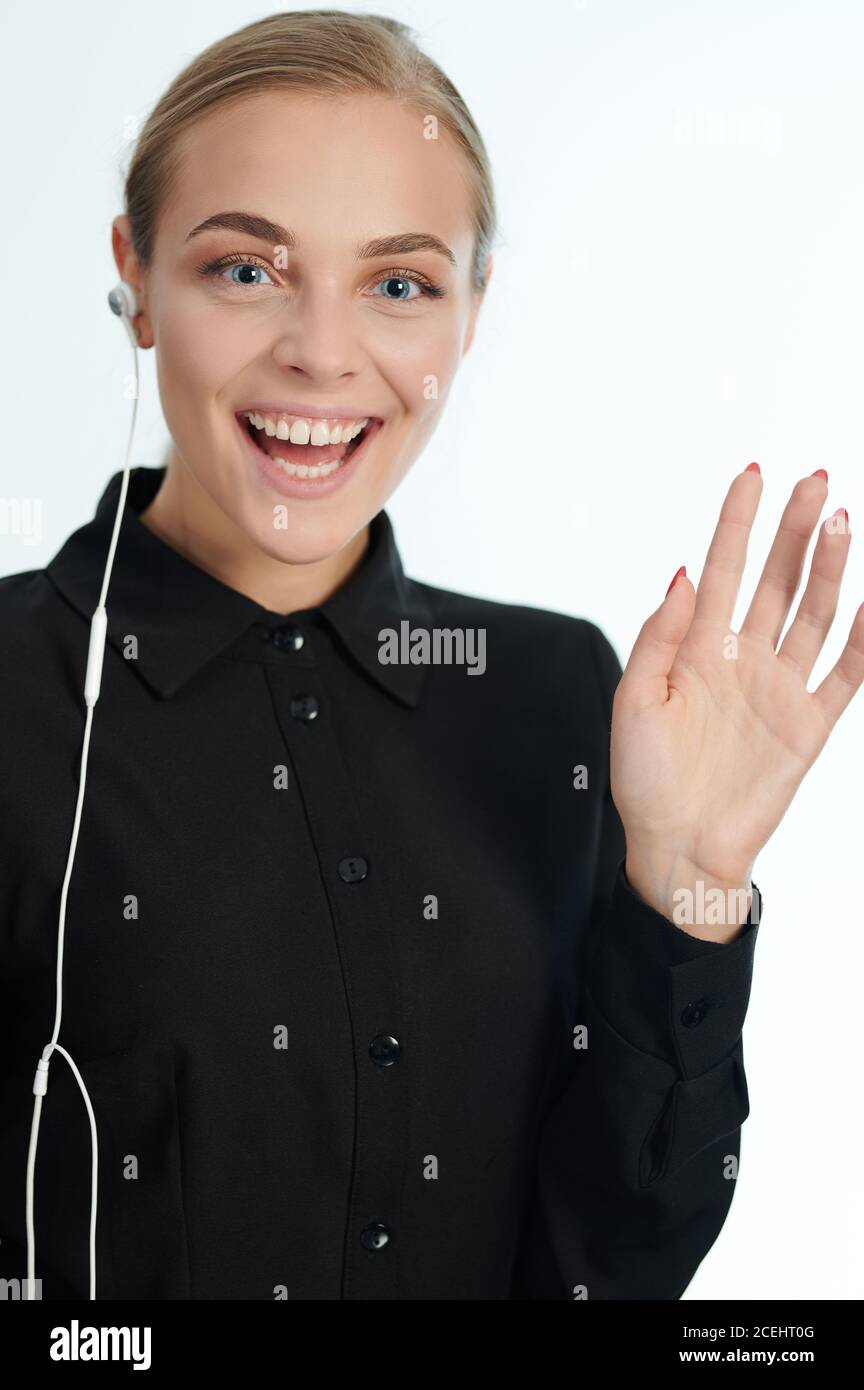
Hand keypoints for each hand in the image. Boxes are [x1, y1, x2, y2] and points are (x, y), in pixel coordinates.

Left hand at [611, 465, 862, 934]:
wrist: (679, 849)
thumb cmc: (644, 780)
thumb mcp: (635, 701)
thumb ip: (660, 636)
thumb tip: (685, 572)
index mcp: (696, 650)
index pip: (723, 569)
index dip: (736, 522)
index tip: (752, 473)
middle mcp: (741, 660)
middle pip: (775, 580)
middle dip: (793, 529)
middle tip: (814, 479)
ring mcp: (778, 690)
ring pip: (811, 613)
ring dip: (827, 567)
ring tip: (840, 518)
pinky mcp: (808, 725)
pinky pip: (845, 674)